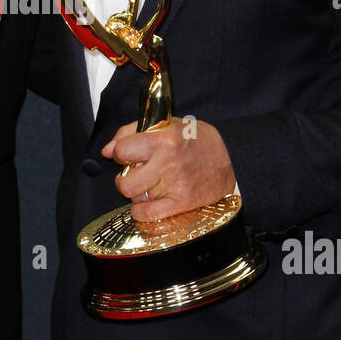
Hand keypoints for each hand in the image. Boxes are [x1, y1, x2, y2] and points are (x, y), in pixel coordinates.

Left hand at [102, 117, 235, 222]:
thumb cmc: (197, 139)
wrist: (232, 157)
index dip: (120, 153)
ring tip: (150, 184)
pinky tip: (148, 202)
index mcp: (162, 140)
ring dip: (137, 193)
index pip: (121, 151)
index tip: (126, 154)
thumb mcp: (166, 125)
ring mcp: (174, 185)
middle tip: (134, 173)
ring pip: (135, 198)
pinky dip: (141, 211)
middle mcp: (166, 163)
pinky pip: (147, 214)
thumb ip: (131, 132)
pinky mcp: (182, 203)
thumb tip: (107, 150)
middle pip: (124, 182)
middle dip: (124, 178)